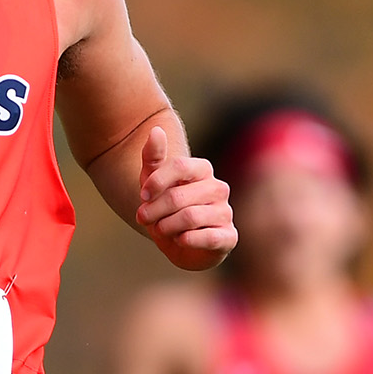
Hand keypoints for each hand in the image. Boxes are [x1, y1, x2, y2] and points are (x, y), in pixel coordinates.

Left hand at [136, 125, 236, 269]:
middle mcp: (218, 188)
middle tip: (142, 217)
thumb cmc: (165, 208)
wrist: (179, 243)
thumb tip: (156, 130)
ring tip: (160, 229)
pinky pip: (209, 237)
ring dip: (166, 226)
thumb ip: (153, 156)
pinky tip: (180, 240)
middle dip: (154, 209)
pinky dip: (188, 240)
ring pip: (190, 217)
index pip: (180, 165)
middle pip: (179, 195)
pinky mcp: (229, 236)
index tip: (142, 195)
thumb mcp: (152, 182)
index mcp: (202, 169)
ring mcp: (225, 212)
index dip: (157, 181)